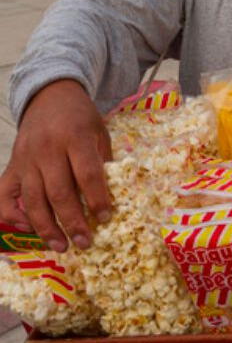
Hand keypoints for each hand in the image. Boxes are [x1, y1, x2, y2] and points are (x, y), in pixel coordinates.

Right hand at [0, 80, 112, 251]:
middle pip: (58, 192)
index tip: (105, 218)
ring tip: (61, 246)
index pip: (86, 173)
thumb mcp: (100, 132)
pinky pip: (4, 195)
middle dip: (72, 221)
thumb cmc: (81, 118)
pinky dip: (13, 215)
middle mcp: (46, 149)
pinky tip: (28, 228)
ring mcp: (25, 159)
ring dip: (46, 227)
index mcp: (75, 137)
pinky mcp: (11, 165)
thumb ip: (103, 162)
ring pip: (32, 199)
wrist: (49, 96)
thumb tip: (111, 198)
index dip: (97, 198)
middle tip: (85, 243)